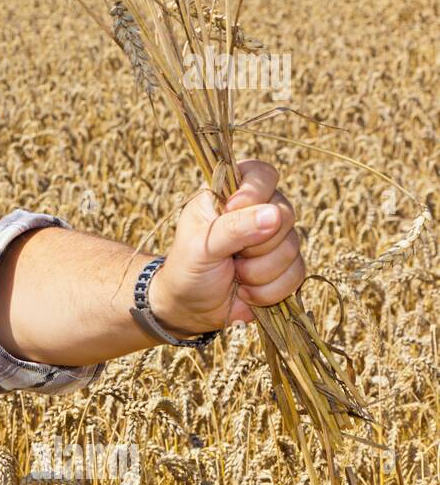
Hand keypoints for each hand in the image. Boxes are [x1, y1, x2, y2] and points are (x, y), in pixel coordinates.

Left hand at [149, 159, 305, 335]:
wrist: (190, 310)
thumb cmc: (187, 269)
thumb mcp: (201, 246)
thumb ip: (234, 227)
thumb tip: (275, 214)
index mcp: (230, 195)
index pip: (261, 174)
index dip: (255, 193)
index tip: (233, 211)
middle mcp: (257, 212)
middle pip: (284, 213)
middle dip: (256, 244)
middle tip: (229, 255)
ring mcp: (275, 240)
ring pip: (292, 247)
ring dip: (259, 271)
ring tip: (234, 275)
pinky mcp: (285, 267)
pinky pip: (297, 274)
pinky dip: (269, 290)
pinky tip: (246, 292)